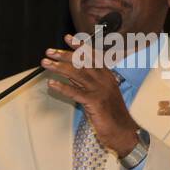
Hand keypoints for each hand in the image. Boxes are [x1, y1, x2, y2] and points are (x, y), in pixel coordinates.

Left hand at [43, 34, 139, 155]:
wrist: (123, 131)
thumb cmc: (110, 114)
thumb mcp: (100, 94)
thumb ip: (87, 83)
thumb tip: (70, 76)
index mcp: (107, 76)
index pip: (92, 56)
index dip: (80, 46)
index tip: (67, 38)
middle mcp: (104, 80)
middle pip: (82, 62)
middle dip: (64, 55)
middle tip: (49, 51)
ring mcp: (100, 90)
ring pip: (77, 74)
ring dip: (59, 67)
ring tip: (46, 63)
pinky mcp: (95, 103)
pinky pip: (75, 92)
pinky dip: (62, 87)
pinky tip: (51, 84)